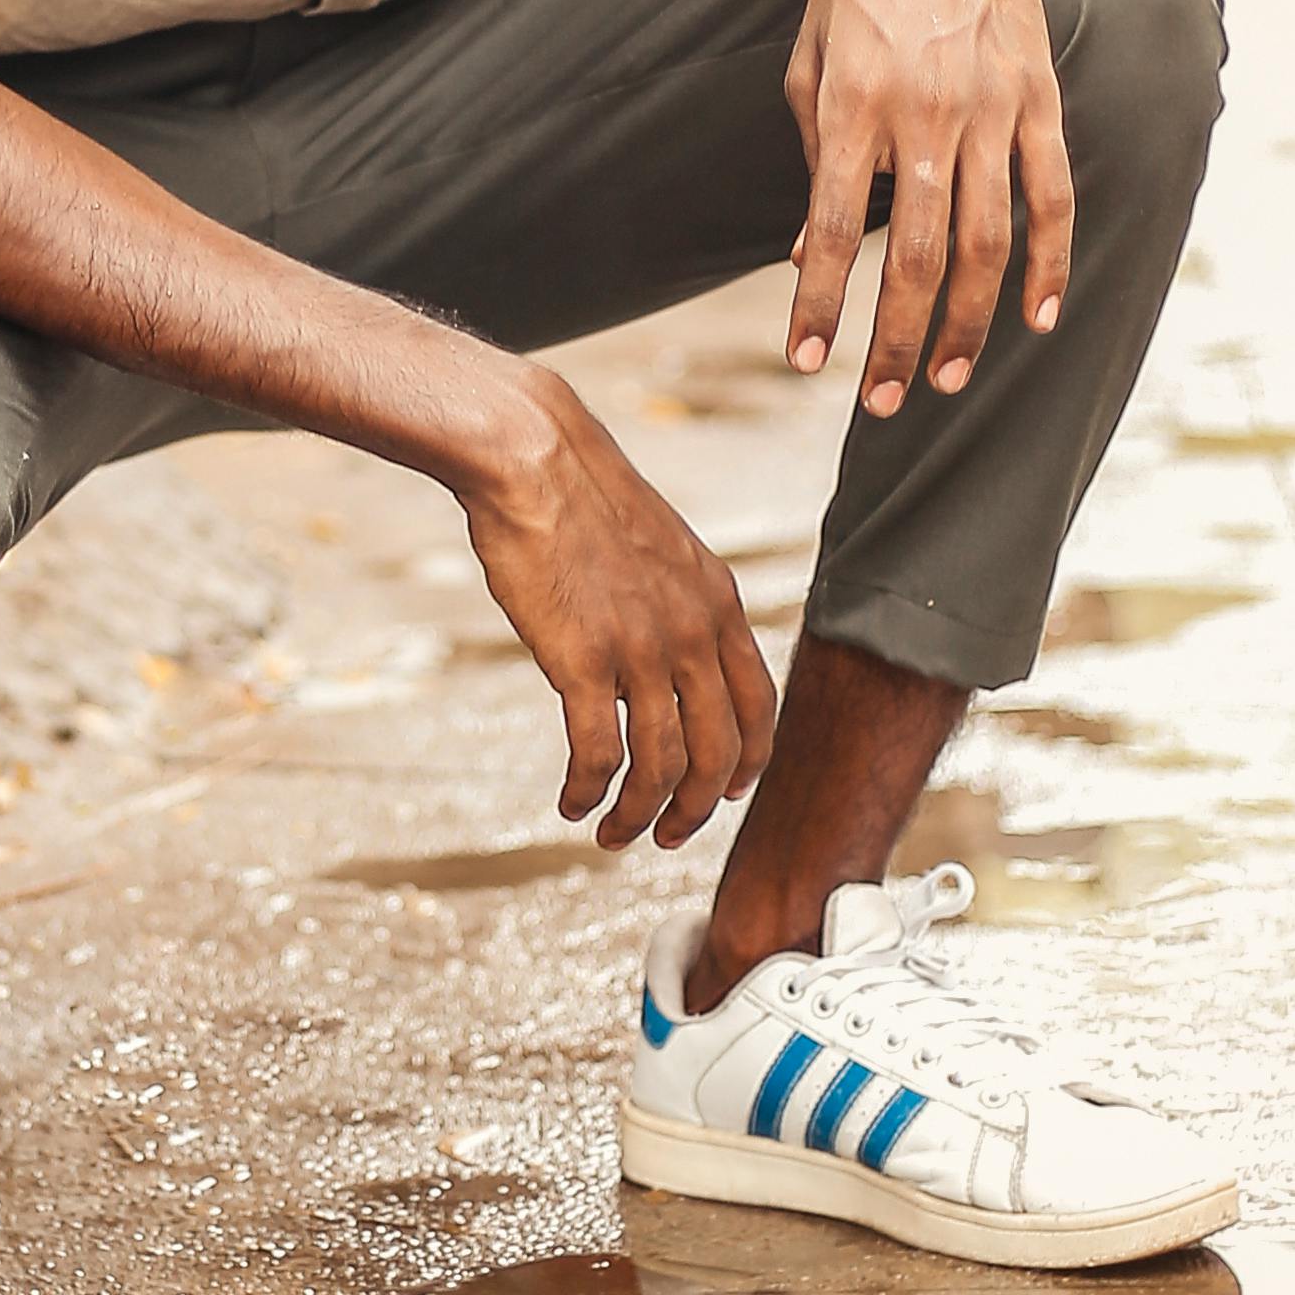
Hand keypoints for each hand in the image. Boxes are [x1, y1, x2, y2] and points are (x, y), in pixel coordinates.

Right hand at [463, 368, 779, 846]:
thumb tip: (668, 654)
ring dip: (640, 816)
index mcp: (719, 603)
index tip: (726, 791)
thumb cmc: (582, 497)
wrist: (534, 458)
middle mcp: (694, 633)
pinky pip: (599, 756)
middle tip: (667, 836)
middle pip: (718, 753)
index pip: (759, 707)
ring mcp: (643, 650)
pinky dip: (589, 793)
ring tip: (613, 834)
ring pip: (662, 769)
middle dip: (697, 810)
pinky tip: (571, 803)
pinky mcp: (585, 662)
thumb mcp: (660, 548)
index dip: (748, 761)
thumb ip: (678, 604)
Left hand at [787, 0, 1075, 418]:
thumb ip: (811, 146)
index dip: (815, 305)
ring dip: (964, 323)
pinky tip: (1039, 319)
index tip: (802, 362)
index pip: (827, 230)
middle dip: (893, 341)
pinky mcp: (1040, 100)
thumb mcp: (809, 52)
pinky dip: (1049, 264)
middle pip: (913, 257)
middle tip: (880, 402)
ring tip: (943, 378)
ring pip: (985, 244)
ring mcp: (993, 110)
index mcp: (854, 103)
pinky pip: (1051, 198)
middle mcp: (927, 115)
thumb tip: (805, 245)